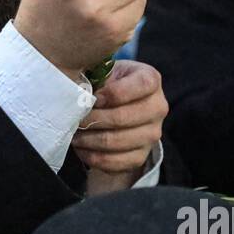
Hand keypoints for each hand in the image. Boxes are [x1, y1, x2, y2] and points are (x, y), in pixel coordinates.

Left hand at [74, 61, 166, 191]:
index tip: (93, 96)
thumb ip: (96, 74)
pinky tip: (82, 148)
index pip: (141, 85)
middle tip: (75, 118)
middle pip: (122, 117)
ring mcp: (152, 134)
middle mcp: (158, 107)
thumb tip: (81, 92)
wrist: (114, 108)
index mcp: (151, 79)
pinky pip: (115, 162)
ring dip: (89, 139)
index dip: (113, 92)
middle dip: (92, 118)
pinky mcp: (141, 156)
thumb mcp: (103, 71)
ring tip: (74, 133)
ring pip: (116, 142)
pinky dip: (93, 157)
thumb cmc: (106, 84)